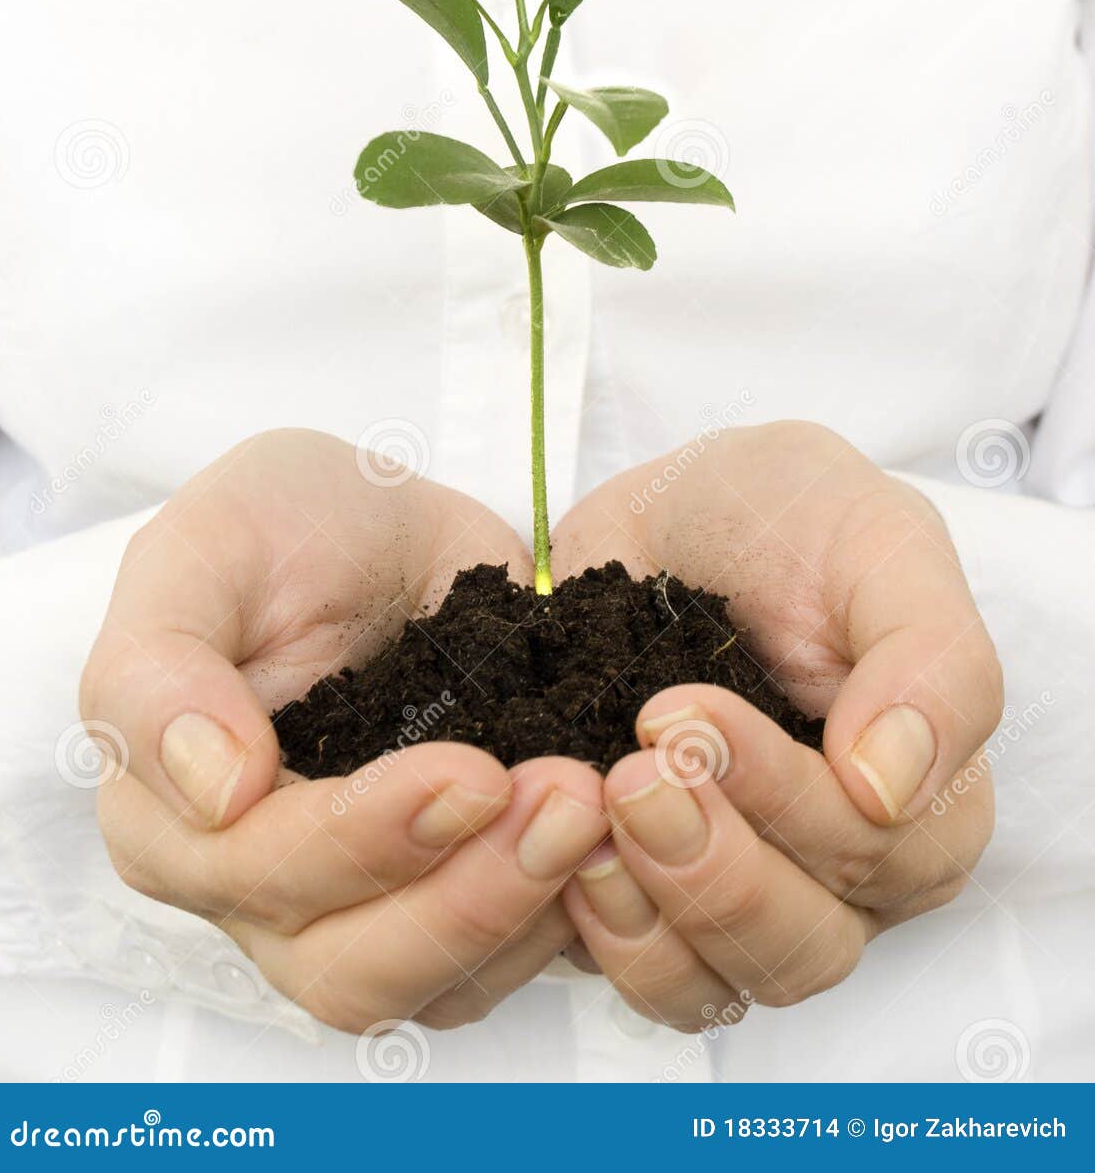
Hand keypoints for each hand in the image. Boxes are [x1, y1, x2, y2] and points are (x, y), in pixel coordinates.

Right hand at [81, 428, 606, 1032]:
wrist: (380, 521)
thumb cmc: (277, 525)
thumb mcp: (204, 546)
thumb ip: (161, 667)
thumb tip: (216, 795)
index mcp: (172, 819)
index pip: (261, 875)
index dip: (365, 839)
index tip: (471, 774)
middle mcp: (257, 891)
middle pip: (352, 971)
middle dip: (466, 897)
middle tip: (568, 799)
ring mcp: (358, 908)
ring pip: (436, 988)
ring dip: (524, 911)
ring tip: (597, 808)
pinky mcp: (450, 895)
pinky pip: (508, 962)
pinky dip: (567, 917)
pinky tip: (614, 838)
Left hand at [551, 421, 1002, 1031]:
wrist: (670, 506)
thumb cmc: (790, 513)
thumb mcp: (878, 539)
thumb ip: (929, 656)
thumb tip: (893, 788)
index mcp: (923, 796)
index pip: (877, 855)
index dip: (783, 800)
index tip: (682, 709)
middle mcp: (843, 871)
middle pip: (802, 944)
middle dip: (712, 867)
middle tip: (632, 770)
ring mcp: (745, 893)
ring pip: (719, 981)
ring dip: (650, 916)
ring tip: (588, 814)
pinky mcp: (651, 895)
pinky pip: (638, 974)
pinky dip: (596, 936)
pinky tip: (559, 855)